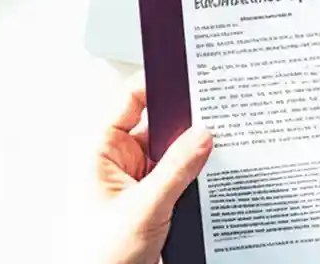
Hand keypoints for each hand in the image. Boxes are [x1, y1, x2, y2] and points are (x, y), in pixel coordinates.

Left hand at [95, 75, 212, 263]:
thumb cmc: (100, 256)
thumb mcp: (145, 207)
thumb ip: (177, 169)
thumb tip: (203, 135)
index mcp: (102, 151)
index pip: (131, 100)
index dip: (157, 83)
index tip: (188, 75)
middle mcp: (119, 161)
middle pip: (159, 125)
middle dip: (186, 122)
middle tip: (215, 114)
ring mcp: (137, 181)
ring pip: (172, 153)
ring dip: (192, 153)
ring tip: (219, 147)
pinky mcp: (153, 200)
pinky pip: (178, 176)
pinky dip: (195, 175)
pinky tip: (213, 175)